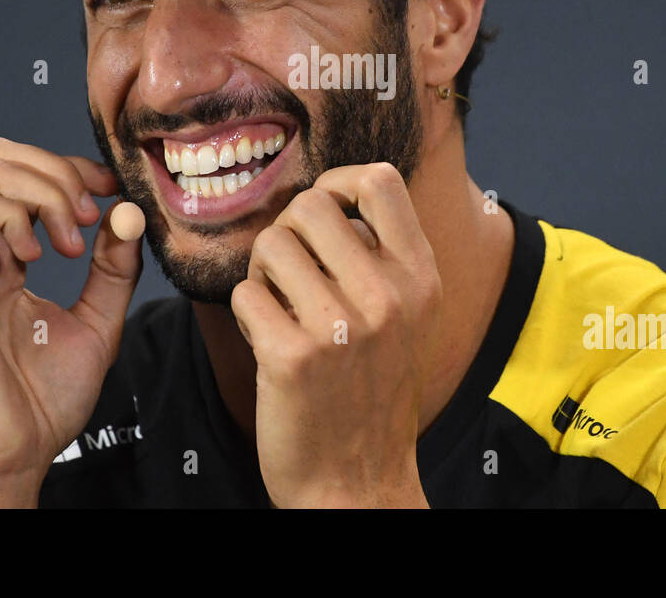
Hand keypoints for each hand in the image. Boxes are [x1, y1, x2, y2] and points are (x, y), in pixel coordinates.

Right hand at [0, 136, 142, 506]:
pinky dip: (12, 213)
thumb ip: (114, 267)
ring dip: (42, 190)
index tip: (112, 193)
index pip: (26, 173)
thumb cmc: (43, 400)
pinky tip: (36, 256)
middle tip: (89, 217)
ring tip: (69, 242)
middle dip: (56, 169)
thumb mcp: (99, 320)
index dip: (73, 169)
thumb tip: (128, 214)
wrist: (13, 453)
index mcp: (5, 257)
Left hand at [230, 162, 441, 507]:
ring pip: (270, 245)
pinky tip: (266, 338)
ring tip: (278, 305)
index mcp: (421, 279)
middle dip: (287, 230)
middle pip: (310, 205)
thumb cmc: (373, 393)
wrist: (358, 484)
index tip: (324, 208)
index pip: (380, 180)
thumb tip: (336, 193)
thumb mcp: (409, 319)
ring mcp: (341, 329)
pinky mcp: (292, 358)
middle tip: (289, 270)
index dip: (338, 180)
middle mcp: (388, 298)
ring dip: (262, 271)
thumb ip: (385, 258)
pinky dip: (246, 311)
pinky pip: (244, 294)